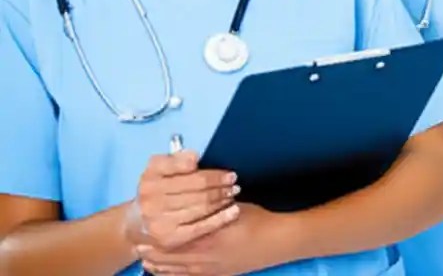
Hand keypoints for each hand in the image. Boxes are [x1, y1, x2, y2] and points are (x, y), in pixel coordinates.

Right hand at [124, 151, 239, 252]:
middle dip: (220, 185)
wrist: (138, 224)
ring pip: (202, 206)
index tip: (227, 174)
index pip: (186, 171)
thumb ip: (176, 160)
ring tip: (233, 194)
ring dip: (223, 199)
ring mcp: (159, 221)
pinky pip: (201, 227)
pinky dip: (221, 218)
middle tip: (234, 183)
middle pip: (198, 188)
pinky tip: (234, 211)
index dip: (211, 173)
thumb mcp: (158, 170)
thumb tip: (194, 157)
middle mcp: (151, 200)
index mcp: (150, 178)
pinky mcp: (169, 239)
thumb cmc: (156, 191)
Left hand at [136, 202, 286, 275]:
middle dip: (153, 253)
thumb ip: (210, 208)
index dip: (157, 237)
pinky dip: (175, 275)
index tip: (144, 231)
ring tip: (146, 261)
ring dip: (160, 266)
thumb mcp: (231, 207)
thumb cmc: (257, 220)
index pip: (175, 240)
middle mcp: (206, 258)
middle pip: (171, 258)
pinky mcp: (219, 275)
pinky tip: (167, 272)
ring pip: (178, 271)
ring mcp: (212, 270)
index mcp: (208, 238)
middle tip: (139, 246)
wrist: (278, 241)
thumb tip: (192, 199)